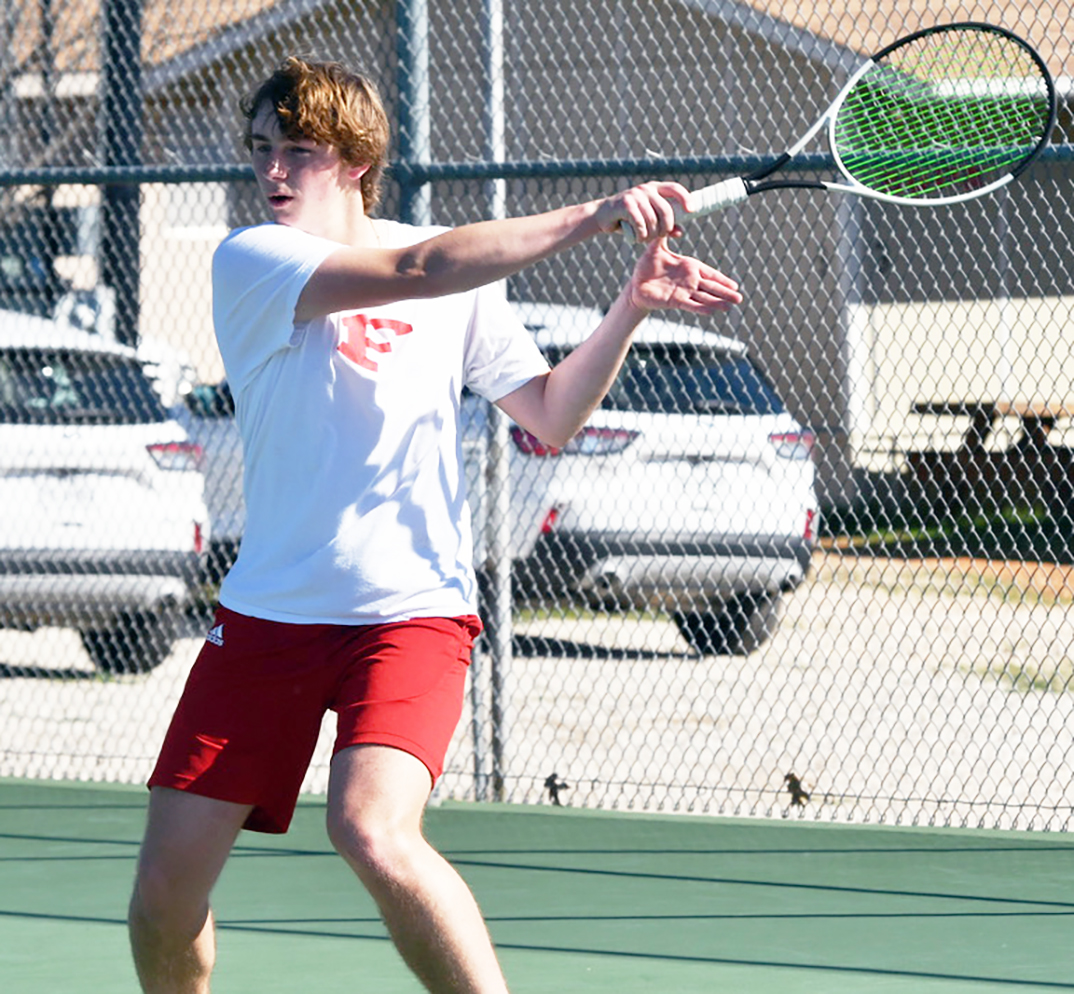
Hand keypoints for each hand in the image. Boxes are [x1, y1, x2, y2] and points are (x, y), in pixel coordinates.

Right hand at [595, 181, 690, 240]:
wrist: (602, 215)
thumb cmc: (628, 219)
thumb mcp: (648, 221)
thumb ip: (664, 225)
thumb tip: (680, 231)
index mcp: (655, 188)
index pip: (675, 188)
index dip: (685, 198)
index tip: (691, 211)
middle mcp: (646, 189)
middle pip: (666, 210)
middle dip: (665, 228)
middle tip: (659, 237)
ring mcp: (635, 194)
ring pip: (652, 220)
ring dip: (650, 235)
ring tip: (643, 238)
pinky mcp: (625, 203)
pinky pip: (640, 223)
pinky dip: (640, 235)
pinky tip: (637, 238)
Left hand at [627, 238, 742, 315]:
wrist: (635, 284)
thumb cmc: (647, 265)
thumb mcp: (656, 247)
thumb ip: (666, 234)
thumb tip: (676, 228)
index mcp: (689, 267)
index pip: (710, 274)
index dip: (722, 279)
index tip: (734, 285)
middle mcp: (689, 281)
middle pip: (711, 287)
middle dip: (725, 293)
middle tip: (739, 299)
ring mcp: (683, 292)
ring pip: (703, 298)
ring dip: (716, 302)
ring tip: (729, 307)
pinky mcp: (674, 301)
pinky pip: (690, 305)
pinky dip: (700, 308)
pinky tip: (711, 312)